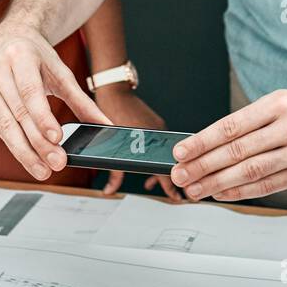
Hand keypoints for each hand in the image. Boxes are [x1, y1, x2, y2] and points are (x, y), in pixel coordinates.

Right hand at [0, 19, 111, 179]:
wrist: (10, 38)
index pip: (30, 91)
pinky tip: (28, 157)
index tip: (57, 138)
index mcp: (19, 55)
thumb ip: (82, 100)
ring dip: (25, 152)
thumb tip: (104, 124)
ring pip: (4, 126)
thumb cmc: (36, 56)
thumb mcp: (61, 72)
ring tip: (43, 169)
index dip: (42, 117)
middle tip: (56, 163)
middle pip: (18, 114)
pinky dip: (14, 145)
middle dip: (38, 143)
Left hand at [93, 87, 184, 201]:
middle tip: (167, 191)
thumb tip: (110, 190)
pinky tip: (145, 158)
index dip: (171, 186)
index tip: (177, 196)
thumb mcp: (111, 145)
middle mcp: (159, 134)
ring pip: (163, 153)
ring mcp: (158, 127)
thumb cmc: (112, 111)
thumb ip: (113, 171)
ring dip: (158, 167)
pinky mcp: (155, 123)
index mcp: (151, 142)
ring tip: (151, 181)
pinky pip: (159, 143)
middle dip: (167, 179)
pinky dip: (155, 154)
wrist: (115, 90)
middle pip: (167, 162)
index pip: (165, 170)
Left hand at [168, 84, 286, 202]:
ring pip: (253, 171)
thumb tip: (210, 144)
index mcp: (279, 103)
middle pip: (239, 151)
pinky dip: (243, 191)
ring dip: (219, 183)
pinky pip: (270, 185)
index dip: (203, 141)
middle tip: (181, 174)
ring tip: (196, 188)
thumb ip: (250, 122)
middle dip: (204, 165)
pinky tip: (223, 193)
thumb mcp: (281, 101)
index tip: (182, 151)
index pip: (232, 125)